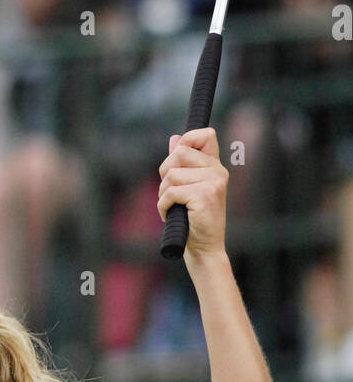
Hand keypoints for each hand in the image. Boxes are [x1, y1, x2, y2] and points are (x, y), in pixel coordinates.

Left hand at [157, 127, 228, 259]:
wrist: (204, 247)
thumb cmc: (194, 218)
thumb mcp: (188, 186)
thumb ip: (182, 163)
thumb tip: (174, 138)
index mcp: (215, 166)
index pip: (206, 135)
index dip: (187, 139)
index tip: (177, 157)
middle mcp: (217, 171)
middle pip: (179, 153)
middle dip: (165, 171)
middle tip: (169, 191)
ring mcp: (213, 182)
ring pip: (171, 174)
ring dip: (163, 192)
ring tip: (172, 206)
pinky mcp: (204, 195)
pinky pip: (171, 192)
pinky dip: (163, 205)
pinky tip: (170, 214)